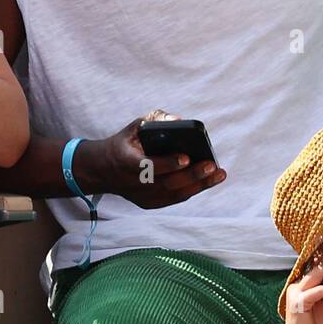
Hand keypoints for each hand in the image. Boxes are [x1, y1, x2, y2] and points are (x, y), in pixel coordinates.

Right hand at [76, 109, 225, 208]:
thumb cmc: (124, 144)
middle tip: (212, 165)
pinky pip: (174, 199)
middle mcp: (134, 184)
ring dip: (199, 185)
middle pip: (167, 184)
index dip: (167, 164)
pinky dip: (192, 190)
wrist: (103, 170)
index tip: (186, 157)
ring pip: (174, 195)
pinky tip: (208, 180)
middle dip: (192, 175)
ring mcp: (142, 197)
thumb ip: (154, 120)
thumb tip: (179, 120)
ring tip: (219, 174)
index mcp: (127, 163)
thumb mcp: (133, 127)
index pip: (148, 167)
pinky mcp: (149, 203)